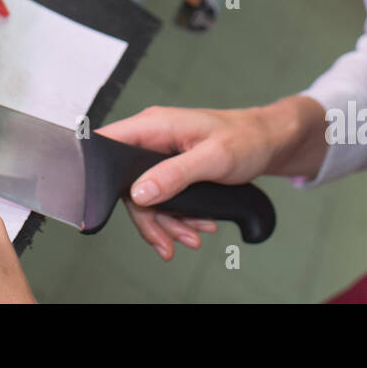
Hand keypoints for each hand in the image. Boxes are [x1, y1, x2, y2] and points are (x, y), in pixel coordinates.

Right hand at [96, 104, 285, 260]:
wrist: (266, 142)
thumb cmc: (245, 139)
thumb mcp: (212, 159)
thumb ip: (174, 175)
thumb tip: (140, 192)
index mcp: (154, 125)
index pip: (108, 143)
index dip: (99, 171)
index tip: (108, 204)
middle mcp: (152, 137)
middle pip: (127, 182)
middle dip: (149, 217)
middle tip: (167, 242)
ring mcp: (160, 152)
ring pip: (146, 195)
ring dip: (168, 221)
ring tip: (191, 237)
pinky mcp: (170, 166)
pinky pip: (162, 196)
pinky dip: (179, 216)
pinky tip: (196, 226)